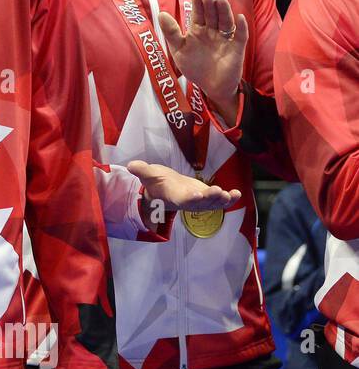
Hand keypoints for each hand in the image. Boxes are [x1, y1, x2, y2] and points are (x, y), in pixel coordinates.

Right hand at [126, 160, 240, 210]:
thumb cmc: (156, 182)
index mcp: (173, 196)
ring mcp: (199, 201)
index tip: (197, 196)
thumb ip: (142, 170)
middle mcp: (188, 202)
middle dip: (210, 198)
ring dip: (222, 200)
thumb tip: (131, 165)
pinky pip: (219, 200)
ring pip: (212, 203)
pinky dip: (229, 198)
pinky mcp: (207, 198)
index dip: (189, 198)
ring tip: (230, 194)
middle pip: (200, 203)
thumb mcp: (148, 174)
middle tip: (219, 192)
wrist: (163, 190)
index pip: (181, 199)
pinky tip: (237, 194)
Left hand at [158, 0, 246, 122]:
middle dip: (210, 5)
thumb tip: (161, 13)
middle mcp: (213, 31)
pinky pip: (240, 36)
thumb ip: (171, 33)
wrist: (210, 86)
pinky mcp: (237, 48)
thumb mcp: (179, 50)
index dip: (198, 3)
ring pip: (226, 22)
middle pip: (212, 15)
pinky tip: (239, 18)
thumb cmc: (194, 67)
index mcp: (198, 30)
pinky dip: (241, 27)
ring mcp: (226, 38)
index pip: (198, 14)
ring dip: (224, 11)